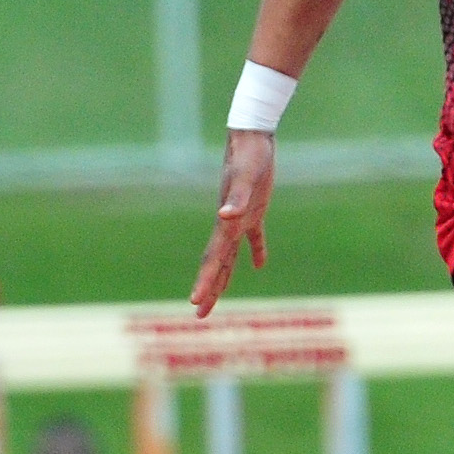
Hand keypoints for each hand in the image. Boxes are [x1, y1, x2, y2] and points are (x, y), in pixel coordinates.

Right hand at [190, 130, 274, 316]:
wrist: (252, 137)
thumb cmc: (249, 157)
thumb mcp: (245, 177)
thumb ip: (236, 198)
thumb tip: (225, 215)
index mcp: (225, 223)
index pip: (212, 259)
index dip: (205, 282)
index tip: (195, 303)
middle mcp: (229, 224)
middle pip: (216, 264)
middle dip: (208, 289)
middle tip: (199, 315)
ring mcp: (241, 218)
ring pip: (230, 255)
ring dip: (223, 277)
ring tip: (216, 298)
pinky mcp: (255, 210)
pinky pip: (254, 237)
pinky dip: (256, 251)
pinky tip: (258, 265)